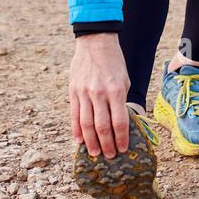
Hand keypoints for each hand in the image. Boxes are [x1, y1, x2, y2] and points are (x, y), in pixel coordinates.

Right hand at [69, 34, 130, 157]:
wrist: (95, 42)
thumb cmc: (114, 62)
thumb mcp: (125, 80)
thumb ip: (121, 101)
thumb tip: (122, 123)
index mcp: (116, 91)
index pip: (119, 122)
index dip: (121, 138)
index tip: (124, 149)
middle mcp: (100, 93)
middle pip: (102, 127)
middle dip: (107, 145)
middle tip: (110, 157)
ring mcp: (84, 93)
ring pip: (86, 124)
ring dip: (91, 142)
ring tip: (95, 154)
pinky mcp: (73, 91)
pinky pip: (74, 115)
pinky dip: (76, 130)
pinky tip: (79, 141)